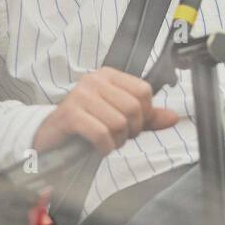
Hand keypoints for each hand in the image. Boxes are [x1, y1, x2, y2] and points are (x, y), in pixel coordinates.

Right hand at [33, 67, 178, 154]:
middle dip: (132, 130)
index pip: (144, 91)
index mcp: (109, 76)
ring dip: (117, 141)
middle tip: (119, 137)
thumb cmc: (87, 126)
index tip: (133, 125)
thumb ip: (147, 117)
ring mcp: (81, 95)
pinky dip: (105, 147)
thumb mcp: (119, 118)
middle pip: (133, 107)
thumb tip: (174, 117)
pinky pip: (101, 133)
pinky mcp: (70, 114)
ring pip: (119, 122)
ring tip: (107, 142)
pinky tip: (99, 148)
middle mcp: (95, 80)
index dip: (145, 114)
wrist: (50, 137)